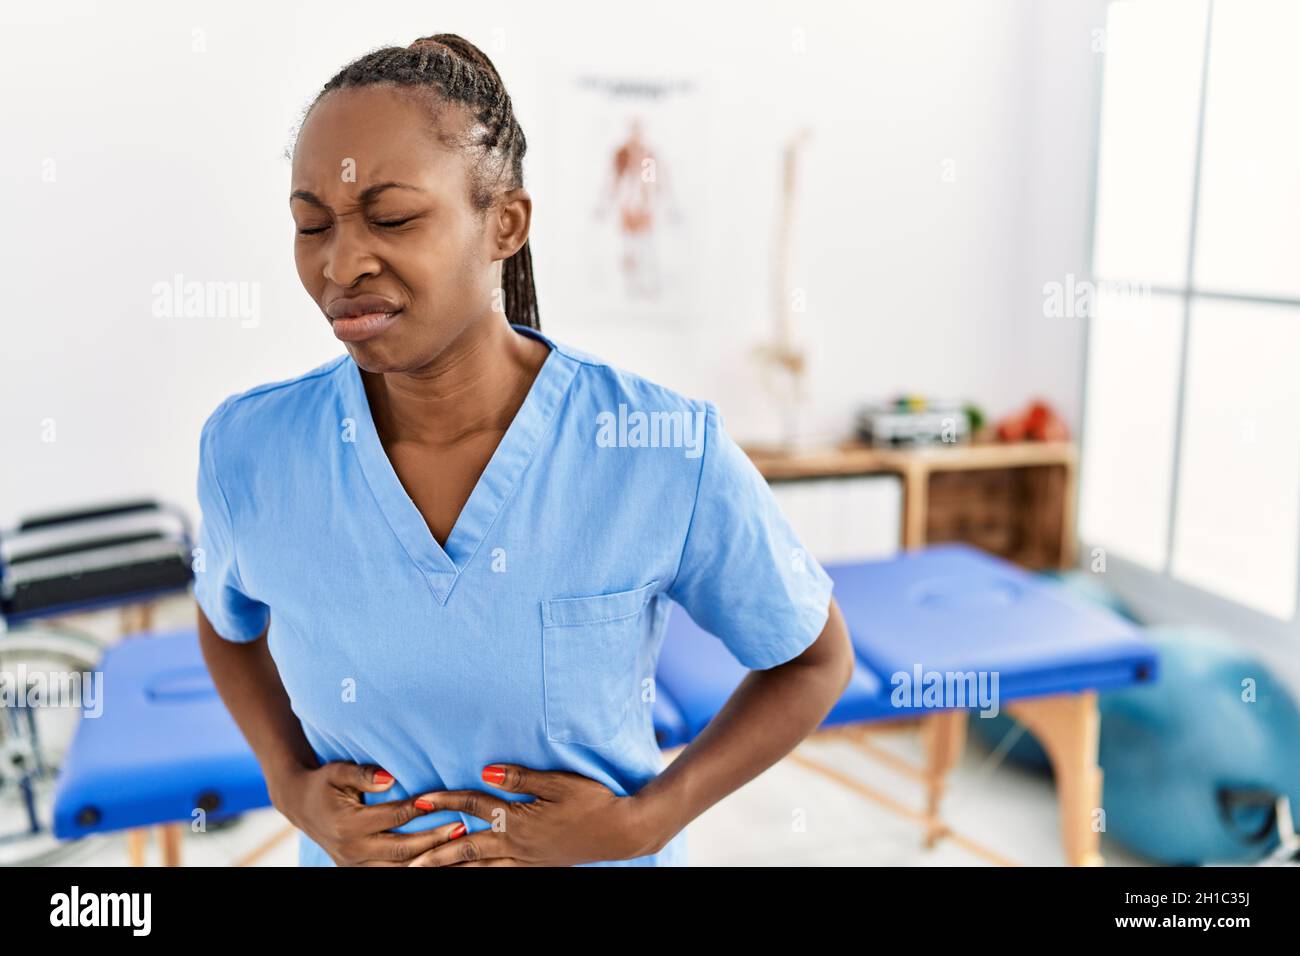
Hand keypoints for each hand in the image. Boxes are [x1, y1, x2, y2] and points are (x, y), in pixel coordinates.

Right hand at [272, 762, 467, 865]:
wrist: (300, 805)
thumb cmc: (324, 783)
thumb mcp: (337, 771)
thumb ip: (362, 774)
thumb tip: (389, 777)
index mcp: (347, 824)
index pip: (392, 818)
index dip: (419, 810)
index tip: (445, 802)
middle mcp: (350, 850)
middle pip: (400, 849)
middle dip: (433, 840)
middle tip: (461, 828)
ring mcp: (353, 864)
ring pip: (398, 868)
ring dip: (428, 860)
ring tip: (456, 849)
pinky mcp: (357, 871)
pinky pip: (390, 873)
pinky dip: (414, 867)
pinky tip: (437, 861)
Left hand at [406, 764, 664, 866]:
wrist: (621, 831)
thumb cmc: (592, 801)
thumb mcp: (557, 782)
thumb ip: (519, 778)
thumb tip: (484, 771)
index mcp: (518, 820)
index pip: (474, 806)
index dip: (446, 800)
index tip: (420, 800)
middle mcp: (517, 844)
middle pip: (466, 850)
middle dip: (434, 853)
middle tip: (408, 858)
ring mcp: (526, 859)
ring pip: (480, 869)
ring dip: (452, 870)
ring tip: (428, 872)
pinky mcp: (536, 866)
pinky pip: (500, 875)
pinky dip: (480, 877)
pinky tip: (472, 876)